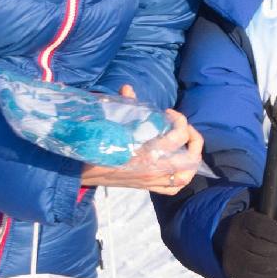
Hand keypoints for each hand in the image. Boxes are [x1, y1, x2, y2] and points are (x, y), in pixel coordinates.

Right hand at [80, 88, 201, 195]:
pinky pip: (173, 188)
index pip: (178, 137)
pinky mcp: (147, 188)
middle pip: (190, 158)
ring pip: (186, 176)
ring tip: (188, 147)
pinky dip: (182, 178)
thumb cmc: (96, 147)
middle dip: (194, 139)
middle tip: (185, 129)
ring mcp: (152, 181)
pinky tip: (179, 166)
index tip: (169, 113)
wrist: (82, 172)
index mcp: (145, 152)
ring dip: (192, 160)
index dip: (180, 121)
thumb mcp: (110, 124)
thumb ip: (124, 106)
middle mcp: (153, 170)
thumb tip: (128, 89)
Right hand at [216, 201, 276, 277]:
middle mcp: (234, 238)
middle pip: (260, 248)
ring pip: (259, 265)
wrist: (240, 240)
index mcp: (243, 221)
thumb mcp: (274, 214)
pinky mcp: (235, 274)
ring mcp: (232, 258)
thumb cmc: (263, 227)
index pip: (261, 227)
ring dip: (276, 265)